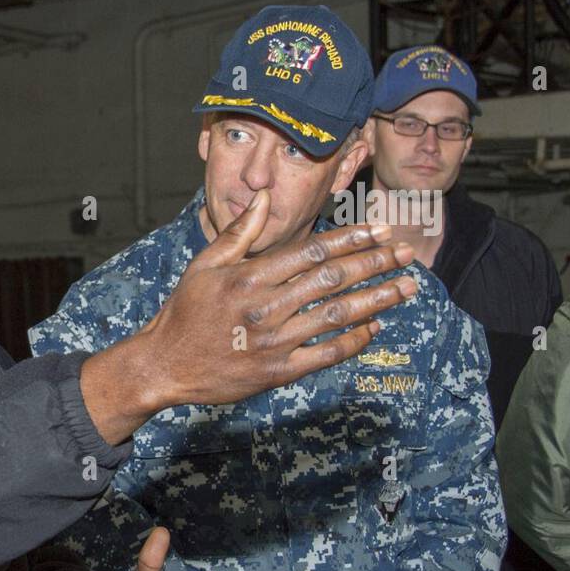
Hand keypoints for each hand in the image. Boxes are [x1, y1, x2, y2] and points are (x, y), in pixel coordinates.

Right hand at [80, 188, 417, 444]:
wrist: (162, 366)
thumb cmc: (182, 313)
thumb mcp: (203, 266)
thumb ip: (238, 232)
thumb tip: (264, 198)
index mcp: (249, 276)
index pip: (312, 250)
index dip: (352, 238)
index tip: (380, 229)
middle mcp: (265, 306)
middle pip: (333, 278)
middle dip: (376, 262)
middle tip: (406, 252)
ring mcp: (273, 341)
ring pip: (337, 314)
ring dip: (378, 299)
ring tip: (406, 287)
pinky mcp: (277, 372)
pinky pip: (326, 354)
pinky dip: (354, 340)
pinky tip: (375, 327)